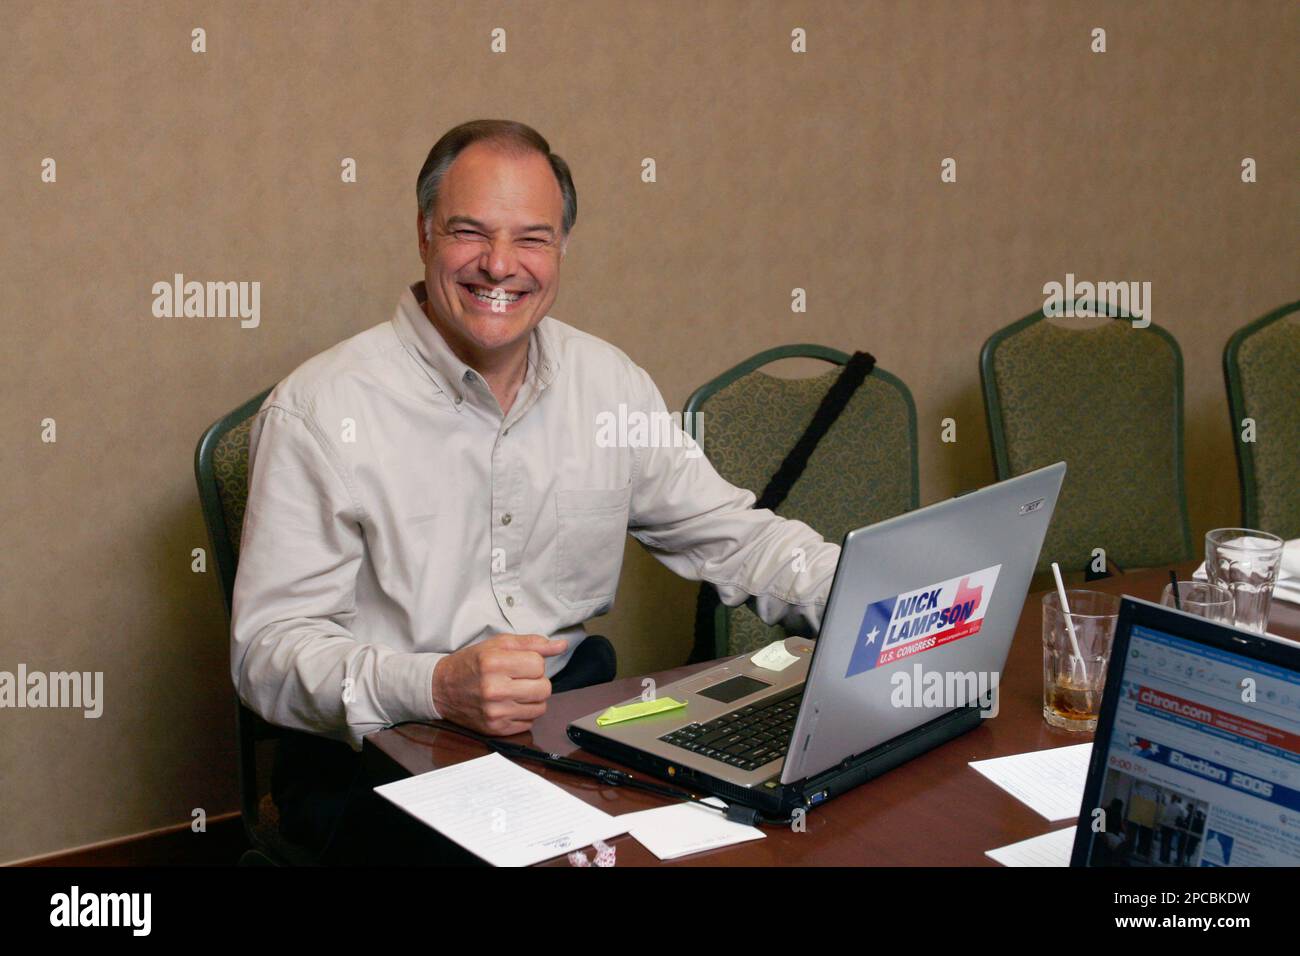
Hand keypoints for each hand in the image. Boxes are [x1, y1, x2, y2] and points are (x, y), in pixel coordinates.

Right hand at [431, 633, 568, 735]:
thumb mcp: (499, 644)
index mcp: (494, 663)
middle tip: (520, 678)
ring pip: (540, 707)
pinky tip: (509, 704)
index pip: (538, 664)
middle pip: (544, 688)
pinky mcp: (495, 728)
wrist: (441, 688)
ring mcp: (495, 712)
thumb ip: (532, 643)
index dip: (533, 663)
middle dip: (537, 681)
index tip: (519, 664)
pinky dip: (524, 713)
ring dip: (533, 699)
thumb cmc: (472, 663)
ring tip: (515, 691)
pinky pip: (529, 723)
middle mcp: (494, 689)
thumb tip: (561, 646)